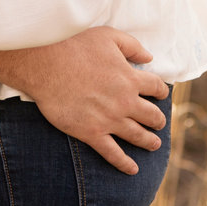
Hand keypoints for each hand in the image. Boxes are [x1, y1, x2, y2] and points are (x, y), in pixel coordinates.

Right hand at [11, 27, 168, 174]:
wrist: (46, 65)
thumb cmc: (75, 45)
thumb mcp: (108, 36)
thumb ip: (132, 46)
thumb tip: (149, 57)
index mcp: (130, 78)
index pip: (156, 88)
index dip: (160, 91)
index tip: (160, 94)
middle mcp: (125, 102)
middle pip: (151, 116)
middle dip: (158, 120)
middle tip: (158, 123)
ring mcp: (109, 120)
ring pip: (137, 136)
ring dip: (149, 141)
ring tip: (154, 145)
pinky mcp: (91, 133)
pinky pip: (113, 153)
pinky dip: (124, 163)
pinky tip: (132, 169)